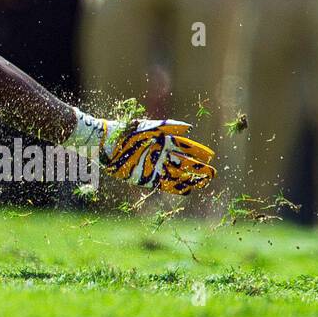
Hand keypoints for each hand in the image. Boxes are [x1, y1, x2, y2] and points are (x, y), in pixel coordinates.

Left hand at [101, 118, 215, 194]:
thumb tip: (189, 128)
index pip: (185, 147)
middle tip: (212, 173)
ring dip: (191, 179)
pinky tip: (188, 190)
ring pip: (177, 174)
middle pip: (184, 162)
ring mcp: (155, 166)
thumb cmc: (125, 131)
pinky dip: (176, 187)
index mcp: (162, 140)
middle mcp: (161, 155)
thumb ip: (167, 126)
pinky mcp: (146, 178)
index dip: (198, 151)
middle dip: (198, 168)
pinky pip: (164, 184)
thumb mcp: (147, 126)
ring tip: (204, 183)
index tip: (210, 156)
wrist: (105, 143)